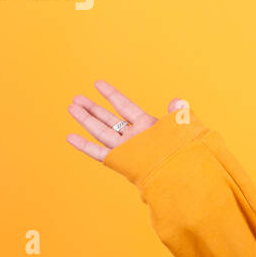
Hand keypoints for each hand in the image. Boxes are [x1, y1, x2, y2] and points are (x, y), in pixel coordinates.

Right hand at [65, 79, 183, 162]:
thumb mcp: (183, 127)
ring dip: (86, 120)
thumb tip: (178, 101)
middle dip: (92, 108)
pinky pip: (99, 152)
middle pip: (108, 118)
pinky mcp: (121, 161)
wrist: (181, 172)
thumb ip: (179, 113)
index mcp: (147, 125)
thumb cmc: (185, 151)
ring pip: (101, 131)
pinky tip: (70, 137)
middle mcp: (134, 136)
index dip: (111, 94)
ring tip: (71, 107)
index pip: (124, 105)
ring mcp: (126, 148)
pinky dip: (84, 145)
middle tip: (76, 98)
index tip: (97, 83)